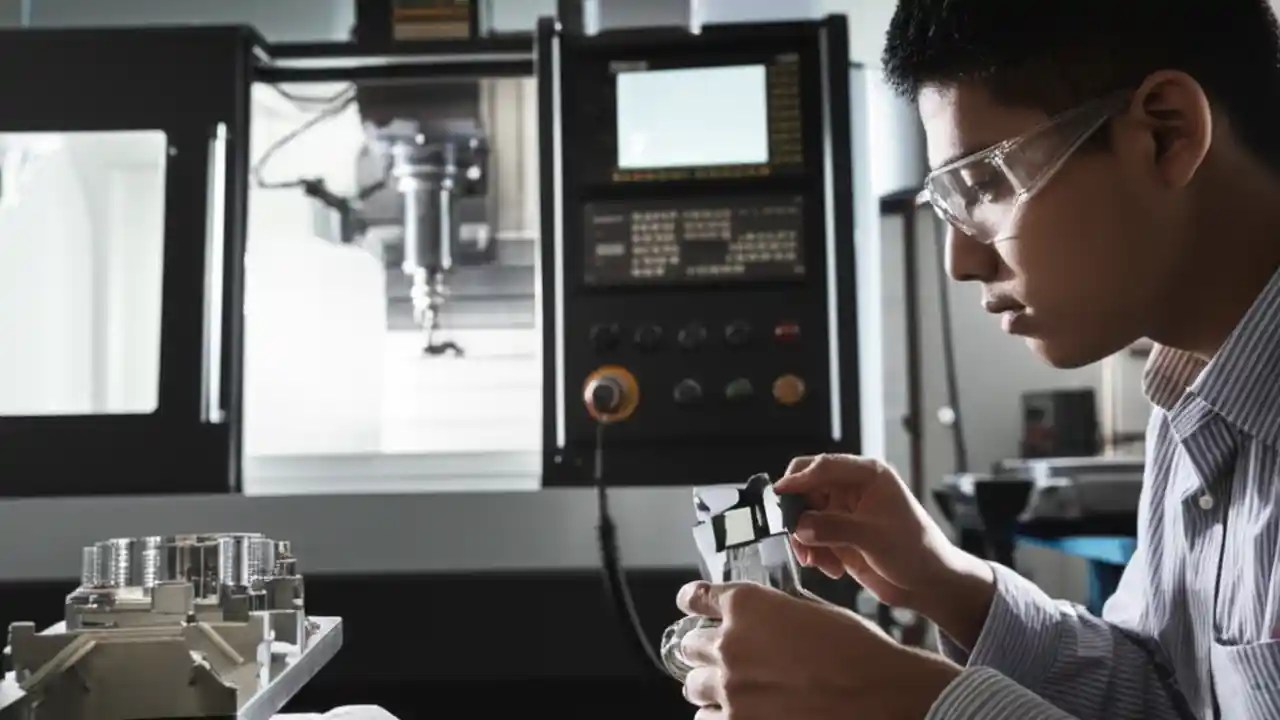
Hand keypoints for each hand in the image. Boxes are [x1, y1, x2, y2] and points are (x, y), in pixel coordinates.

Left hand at [676, 580, 959, 719]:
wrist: (881, 696)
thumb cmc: (858, 654)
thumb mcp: (813, 611)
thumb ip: (776, 611)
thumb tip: (763, 618)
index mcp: (747, 606)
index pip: (697, 598)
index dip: (694, 602)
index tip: (692, 605)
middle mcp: (729, 644)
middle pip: (690, 646)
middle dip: (706, 651)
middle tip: (727, 660)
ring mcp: (730, 690)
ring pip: (694, 686)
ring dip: (711, 687)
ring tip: (737, 693)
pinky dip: (719, 717)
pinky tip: (741, 714)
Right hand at [775, 454, 994, 648]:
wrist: (928, 583)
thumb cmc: (916, 550)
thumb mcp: (873, 537)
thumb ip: (833, 528)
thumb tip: (799, 526)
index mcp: (867, 475)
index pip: (823, 466)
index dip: (799, 479)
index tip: (780, 494)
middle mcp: (852, 489)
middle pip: (807, 489)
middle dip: (798, 514)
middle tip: (795, 535)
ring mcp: (845, 512)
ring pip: (805, 517)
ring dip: (805, 540)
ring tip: (818, 561)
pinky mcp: (840, 535)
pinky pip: (811, 539)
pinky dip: (814, 554)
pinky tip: (832, 569)